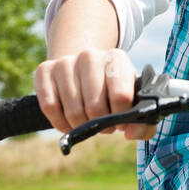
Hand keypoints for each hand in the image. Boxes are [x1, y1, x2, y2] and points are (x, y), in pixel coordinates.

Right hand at [33, 47, 155, 140]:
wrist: (82, 66)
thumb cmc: (112, 89)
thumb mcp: (133, 99)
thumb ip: (144, 122)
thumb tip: (131, 133)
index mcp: (116, 58)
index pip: (121, 96)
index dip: (120, 117)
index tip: (119, 120)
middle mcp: (90, 55)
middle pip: (95, 107)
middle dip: (101, 124)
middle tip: (103, 123)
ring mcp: (65, 62)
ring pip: (73, 111)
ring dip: (81, 126)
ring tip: (88, 120)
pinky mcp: (44, 70)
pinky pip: (50, 108)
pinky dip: (60, 123)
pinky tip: (69, 121)